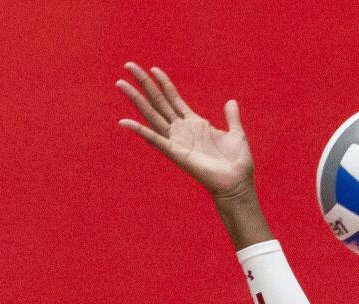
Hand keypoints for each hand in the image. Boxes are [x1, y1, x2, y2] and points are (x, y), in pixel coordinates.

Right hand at [117, 64, 253, 198]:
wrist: (238, 183)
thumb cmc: (237, 163)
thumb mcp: (236, 134)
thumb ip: (231, 117)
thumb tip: (231, 102)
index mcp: (195, 124)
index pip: (174, 98)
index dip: (164, 83)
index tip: (153, 68)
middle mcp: (182, 130)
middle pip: (158, 102)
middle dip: (143, 83)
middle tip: (128, 65)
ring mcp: (177, 141)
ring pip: (152, 115)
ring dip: (136, 99)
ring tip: (120, 83)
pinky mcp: (175, 153)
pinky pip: (154, 140)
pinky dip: (139, 131)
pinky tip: (124, 121)